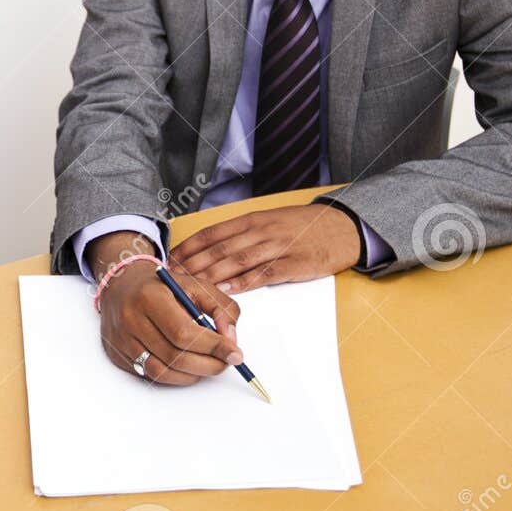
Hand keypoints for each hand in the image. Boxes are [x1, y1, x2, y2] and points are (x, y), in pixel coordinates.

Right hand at [97, 260, 243, 384]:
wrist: (122, 284)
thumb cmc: (163, 286)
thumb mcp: (197, 286)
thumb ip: (221, 308)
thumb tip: (230, 339)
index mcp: (150, 297)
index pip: (184, 333)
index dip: (213, 347)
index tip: (235, 353)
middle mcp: (130, 320)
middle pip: (175, 357)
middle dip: (208, 365)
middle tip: (226, 362)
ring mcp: (121, 340)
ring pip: (162, 372)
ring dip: (192, 374)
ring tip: (207, 364)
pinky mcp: (117, 355)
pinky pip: (150, 375)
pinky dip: (174, 376)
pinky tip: (186, 365)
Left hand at [171, 204, 359, 291]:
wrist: (341, 227)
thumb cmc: (301, 227)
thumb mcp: (269, 222)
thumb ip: (242, 235)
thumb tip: (210, 250)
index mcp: (252, 219)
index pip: (212, 233)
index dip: (188, 247)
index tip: (170, 260)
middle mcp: (261, 230)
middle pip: (219, 248)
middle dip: (192, 264)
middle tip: (171, 278)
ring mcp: (277, 246)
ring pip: (237, 260)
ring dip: (211, 274)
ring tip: (190, 286)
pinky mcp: (293, 263)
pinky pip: (264, 273)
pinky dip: (244, 282)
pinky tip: (227, 291)